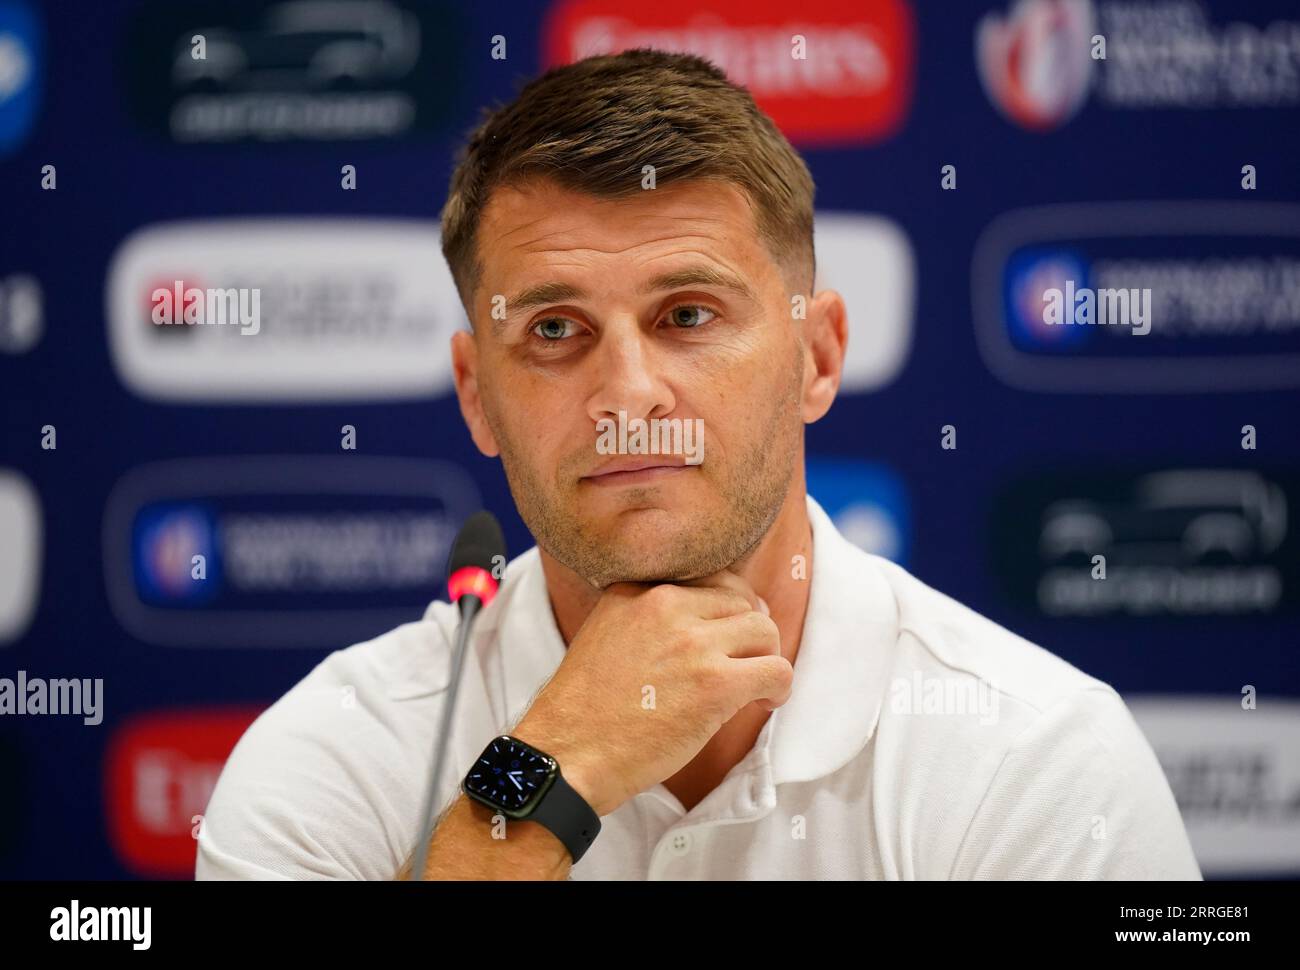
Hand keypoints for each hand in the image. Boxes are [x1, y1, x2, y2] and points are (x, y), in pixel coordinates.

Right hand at [512, 570, 792, 816]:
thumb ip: (644, 615)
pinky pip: (776, 670)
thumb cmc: (584, 708)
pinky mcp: (716, 684)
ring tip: (754, 684)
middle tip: (746, 661)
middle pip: (741, 600)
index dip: (727, 607)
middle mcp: (666, 605)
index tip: (727, 633)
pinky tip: (763, 703)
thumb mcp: (604, 633)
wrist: (567, 753)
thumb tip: (702, 619)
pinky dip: (778, 687)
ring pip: (764, 630)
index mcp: (638, 590)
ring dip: (766, 657)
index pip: (709, 578)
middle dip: (750, 632)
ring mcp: (693, 643)